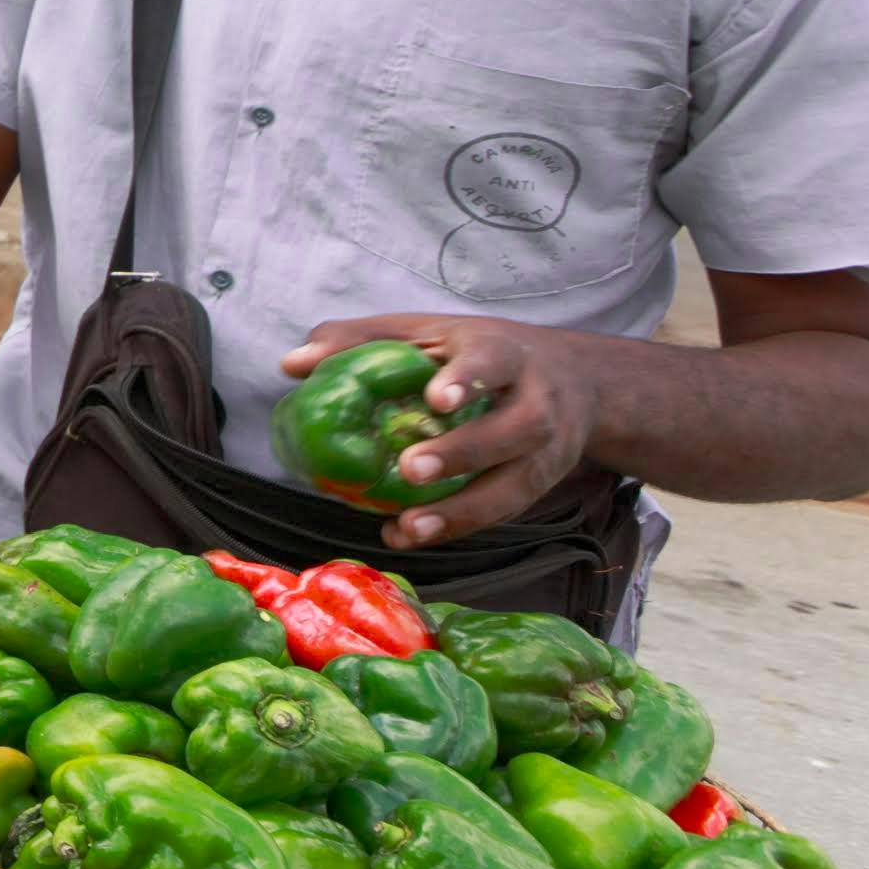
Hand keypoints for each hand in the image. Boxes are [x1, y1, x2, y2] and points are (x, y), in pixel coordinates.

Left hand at [281, 313, 603, 542]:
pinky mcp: (538, 485)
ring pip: (517, 484)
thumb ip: (360, 339)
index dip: (468, 379)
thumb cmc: (474, 352)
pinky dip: (458, 528)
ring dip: (464, 510)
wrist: (575, 381)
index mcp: (504, 353)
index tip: (439, 398)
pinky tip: (410, 535)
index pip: (492, 361)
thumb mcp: (426, 332)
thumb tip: (293, 365)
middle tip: (411, 469)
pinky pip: (503, 513)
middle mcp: (536, 402)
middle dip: (465, 452)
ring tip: (411, 526)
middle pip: (516, 430)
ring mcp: (545, 450)